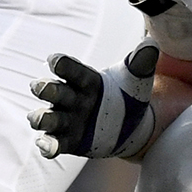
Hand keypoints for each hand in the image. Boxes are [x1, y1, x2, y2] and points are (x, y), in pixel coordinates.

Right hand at [28, 41, 157, 158]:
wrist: (132, 125)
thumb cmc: (127, 95)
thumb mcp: (136, 79)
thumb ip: (141, 63)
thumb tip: (151, 44)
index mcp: (84, 79)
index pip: (69, 68)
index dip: (60, 64)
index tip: (54, 61)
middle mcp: (70, 97)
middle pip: (52, 90)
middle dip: (45, 88)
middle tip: (40, 87)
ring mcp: (66, 120)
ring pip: (46, 117)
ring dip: (41, 118)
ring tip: (40, 118)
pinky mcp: (67, 141)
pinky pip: (52, 143)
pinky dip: (47, 145)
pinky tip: (48, 147)